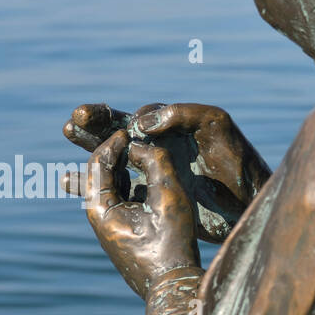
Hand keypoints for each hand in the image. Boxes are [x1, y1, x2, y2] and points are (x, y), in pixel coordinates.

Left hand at [62, 131, 199, 296]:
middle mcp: (98, 217)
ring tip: (134, 148)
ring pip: (108, 187)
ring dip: (119, 166)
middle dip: (112, 152)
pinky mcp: (122, 233)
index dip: (114, 142)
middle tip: (130, 133)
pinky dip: (128, 182)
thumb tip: (141, 145)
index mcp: (101, 208)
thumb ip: (157, 164)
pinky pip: (120, 199)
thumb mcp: (169, 196)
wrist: (171, 284)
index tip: (132, 129)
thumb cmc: (172, 241)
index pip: (98, 164)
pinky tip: (142, 175)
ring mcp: (109, 226)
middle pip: (98, 174)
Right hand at [64, 102, 270, 242]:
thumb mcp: (216, 125)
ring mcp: (151, 167)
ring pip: (110, 155)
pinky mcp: (149, 191)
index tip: (107, 122)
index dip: (119, 114)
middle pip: (116, 129)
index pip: (138, 116)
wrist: (246, 200)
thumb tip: (143, 122)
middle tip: (74, 121)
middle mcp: (159, 143)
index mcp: (173, 124)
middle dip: (94, 123)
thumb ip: (184, 114)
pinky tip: (67, 180)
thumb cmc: (237, 159)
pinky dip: (90, 180)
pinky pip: (114, 182)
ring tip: (68, 135)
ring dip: (88, 147)